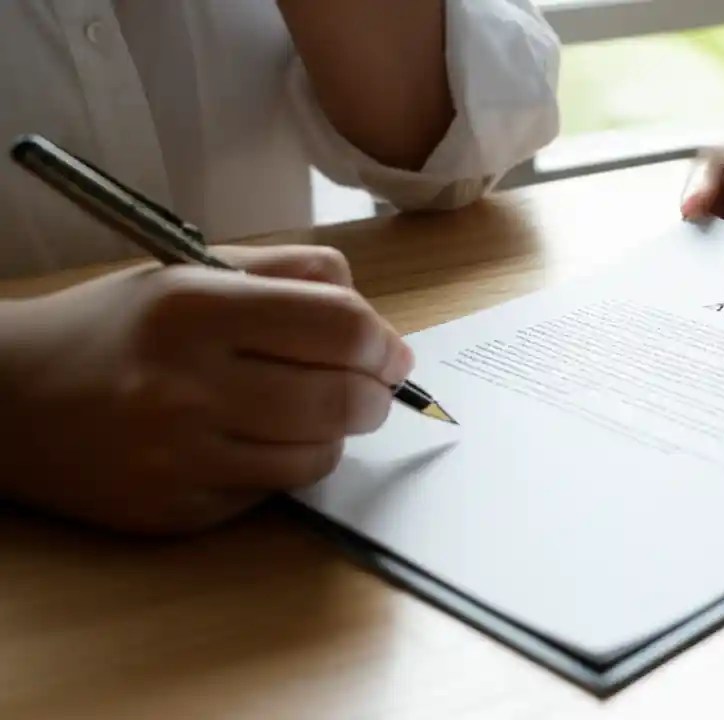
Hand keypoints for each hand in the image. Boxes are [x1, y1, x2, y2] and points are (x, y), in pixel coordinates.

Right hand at [0, 245, 412, 534]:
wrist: (6, 399)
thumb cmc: (115, 327)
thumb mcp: (191, 271)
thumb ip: (291, 275)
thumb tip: (376, 323)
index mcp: (194, 307)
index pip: (339, 327)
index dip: (382, 342)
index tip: (389, 351)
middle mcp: (185, 385)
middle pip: (342, 399)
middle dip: (375, 394)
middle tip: (369, 386)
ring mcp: (178, 457)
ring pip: (319, 456)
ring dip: (335, 434)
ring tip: (314, 412)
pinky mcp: (174, 512)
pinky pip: (273, 494)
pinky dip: (283, 466)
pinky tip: (256, 441)